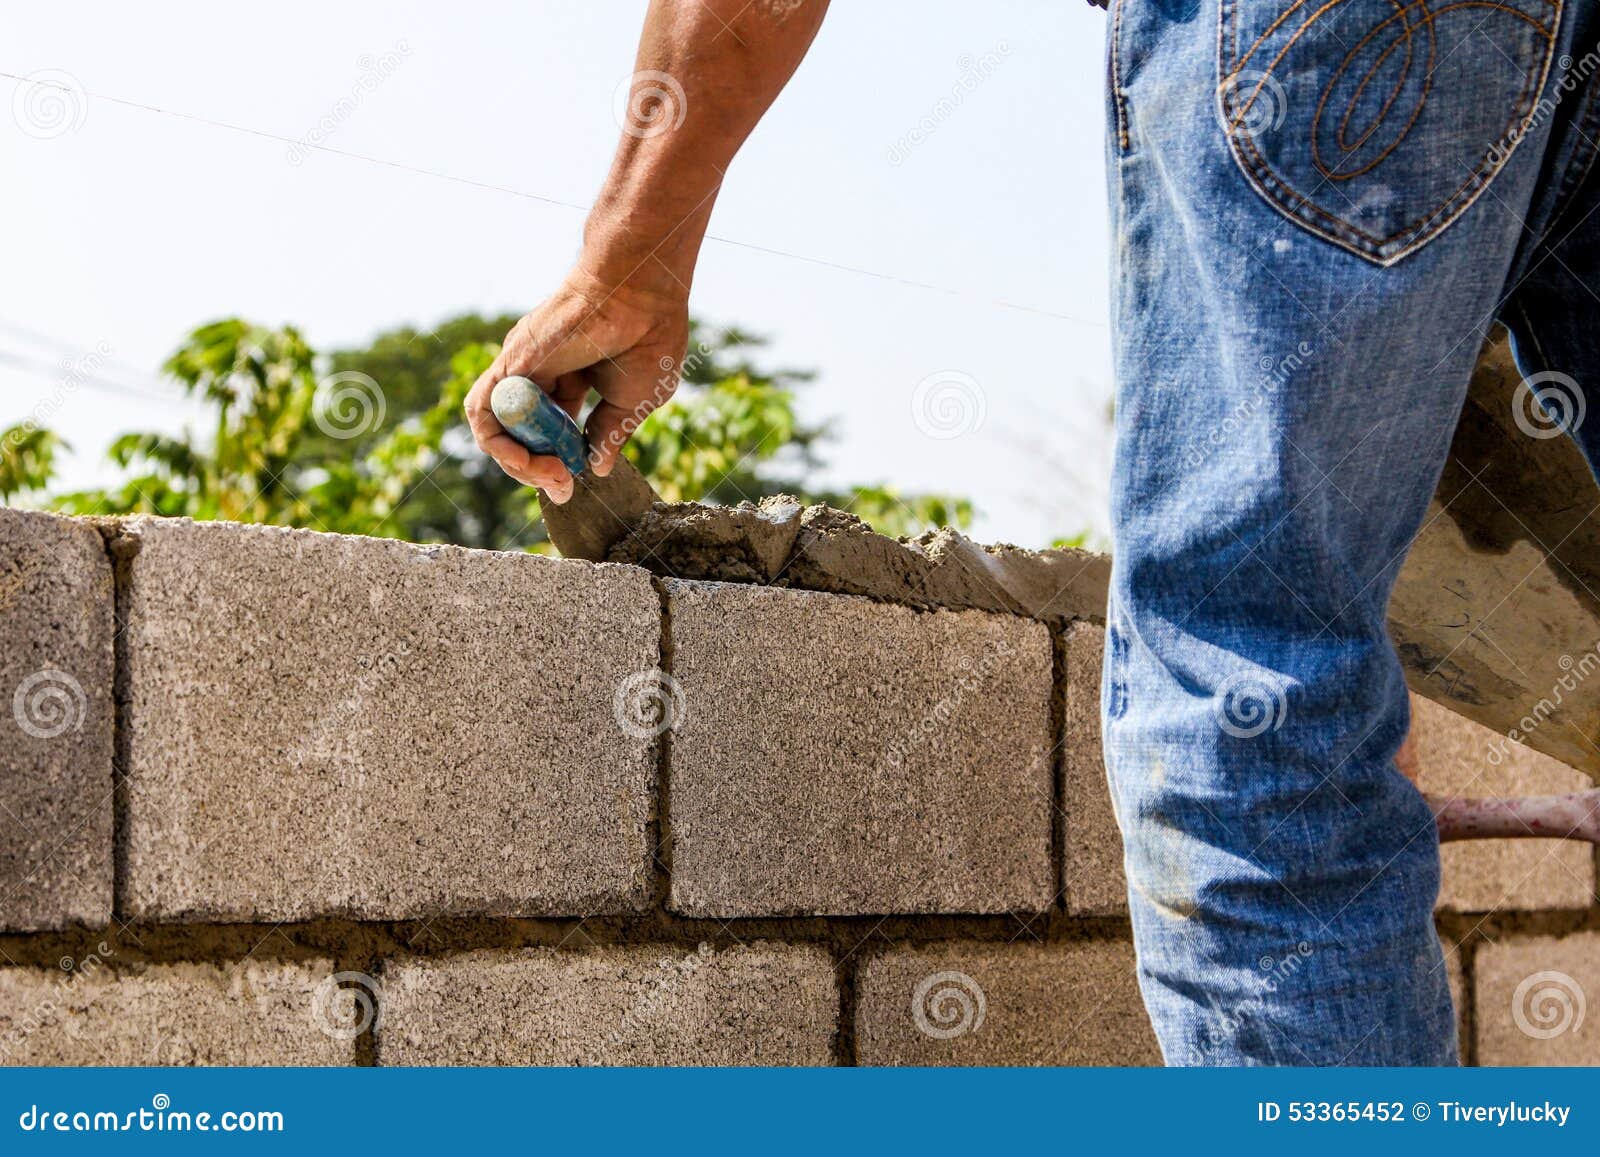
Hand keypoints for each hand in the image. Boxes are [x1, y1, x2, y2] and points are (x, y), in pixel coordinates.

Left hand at [464, 268, 687, 502]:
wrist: (639, 295)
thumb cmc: (648, 339)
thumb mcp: (635, 402)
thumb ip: (610, 433)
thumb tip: (595, 467)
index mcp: (571, 383)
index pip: (548, 434)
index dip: (556, 464)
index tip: (572, 485)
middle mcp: (541, 377)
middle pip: (519, 436)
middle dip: (536, 470)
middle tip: (562, 486)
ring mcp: (522, 371)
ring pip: (496, 429)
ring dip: (517, 464)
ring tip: (550, 476)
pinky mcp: (510, 364)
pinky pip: (483, 412)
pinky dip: (497, 443)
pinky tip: (527, 460)